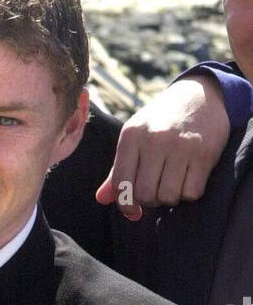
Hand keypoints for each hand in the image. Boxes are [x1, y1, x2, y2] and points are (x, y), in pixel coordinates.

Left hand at [95, 75, 229, 219]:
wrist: (200, 95)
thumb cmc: (161, 122)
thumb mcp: (135, 137)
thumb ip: (118, 169)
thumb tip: (101, 199)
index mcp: (131, 136)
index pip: (120, 184)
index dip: (125, 204)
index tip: (133, 210)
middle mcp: (154, 139)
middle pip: (145, 194)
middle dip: (150, 201)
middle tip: (156, 190)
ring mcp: (180, 146)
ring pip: (168, 196)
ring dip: (170, 198)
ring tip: (172, 183)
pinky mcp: (204, 153)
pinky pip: (191, 192)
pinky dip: (189, 193)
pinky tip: (188, 178)